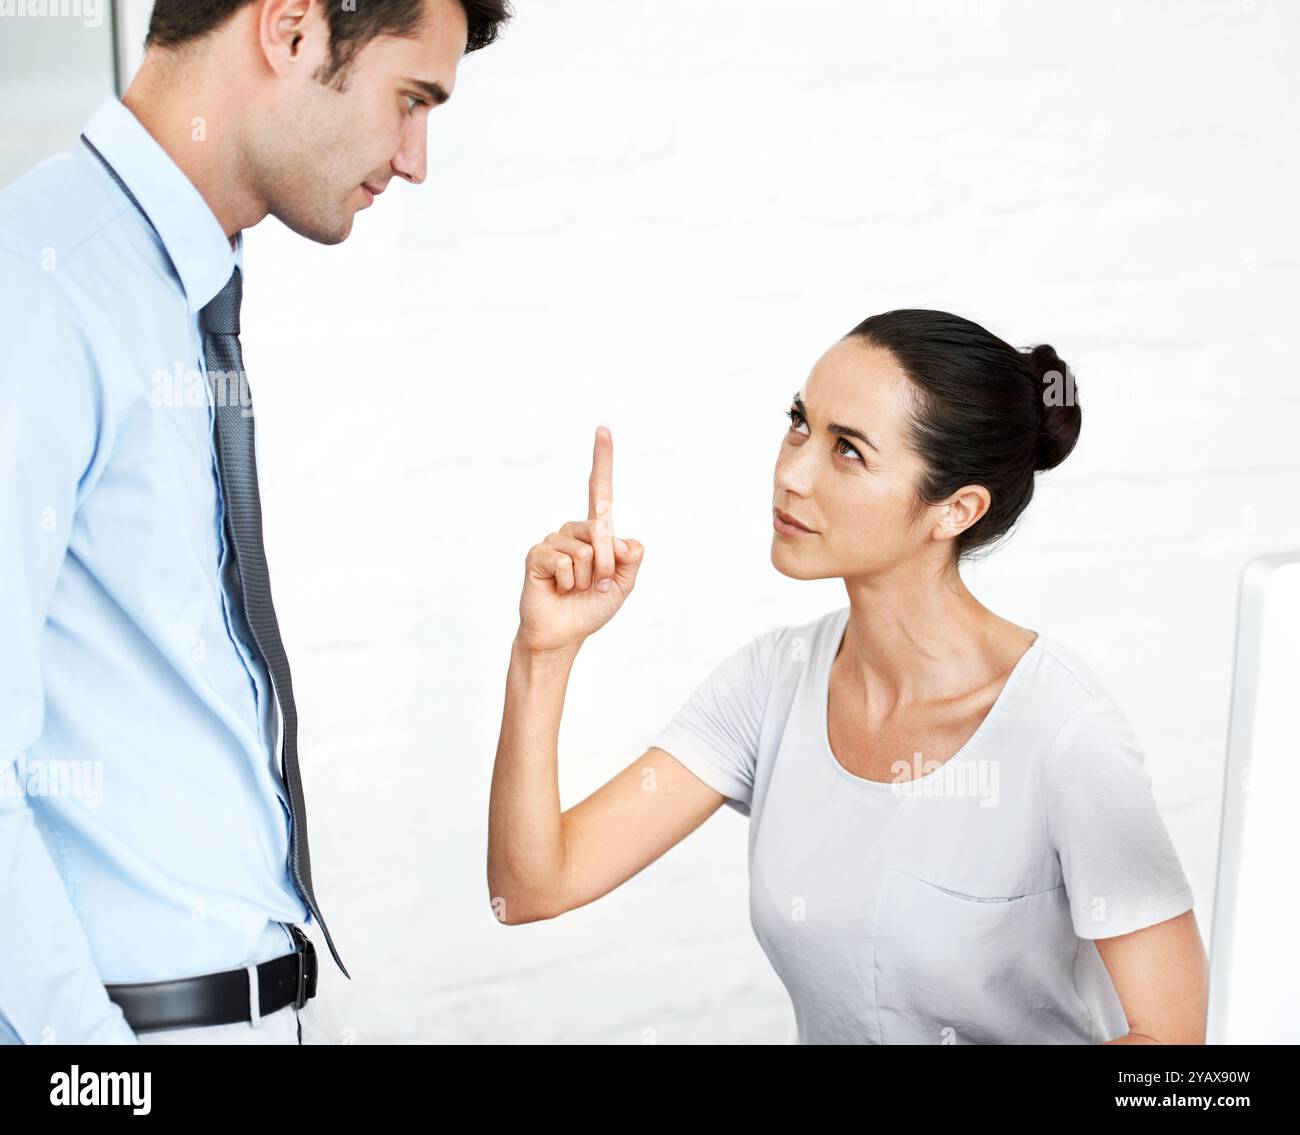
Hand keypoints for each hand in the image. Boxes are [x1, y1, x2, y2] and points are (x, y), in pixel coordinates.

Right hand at [517, 425, 644, 655]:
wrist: (563, 634)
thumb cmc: (590, 608)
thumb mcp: (623, 584)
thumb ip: (631, 559)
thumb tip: (621, 538)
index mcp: (597, 533)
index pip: (600, 492)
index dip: (602, 461)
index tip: (602, 429)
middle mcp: (574, 531)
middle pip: (603, 530)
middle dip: (607, 564)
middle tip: (595, 585)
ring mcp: (553, 541)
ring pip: (584, 550)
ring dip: (586, 578)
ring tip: (574, 589)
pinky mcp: (536, 555)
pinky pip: (562, 561)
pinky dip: (567, 582)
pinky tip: (558, 589)